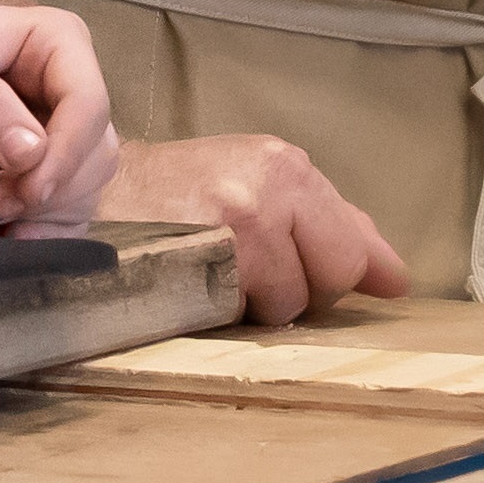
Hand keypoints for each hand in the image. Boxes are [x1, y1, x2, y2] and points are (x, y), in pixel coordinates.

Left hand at [0, 4, 115, 231]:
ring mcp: (49, 140)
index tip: (22, 193)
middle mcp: (63, 92)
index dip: (65, 156)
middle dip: (41, 192)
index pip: (90, 107)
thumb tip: (34, 154)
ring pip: (79, 196)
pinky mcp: (28, 181)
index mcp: (55, 45)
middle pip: (92, 158)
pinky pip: (55, 222)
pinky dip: (26, 238)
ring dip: (31, 218)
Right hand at [108, 132, 413, 322]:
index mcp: (286, 166)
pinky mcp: (200, 264)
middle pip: (332, 278)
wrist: (89, 194)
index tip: (357, 286)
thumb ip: (329, 223)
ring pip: (285, 306)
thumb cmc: (178, 194)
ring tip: (215, 273)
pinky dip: (222, 313)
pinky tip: (195, 285)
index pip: (351, 246)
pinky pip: (239, 317)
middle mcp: (267, 189)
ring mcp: (236, 228)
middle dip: (301, 292)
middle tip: (255, 274)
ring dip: (255, 306)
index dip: (346, 275)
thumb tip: (394, 276)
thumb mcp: (257, 184)